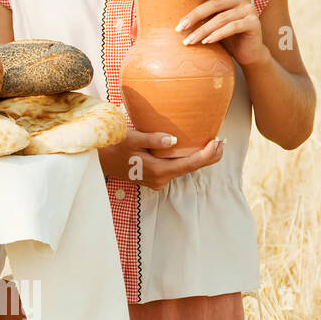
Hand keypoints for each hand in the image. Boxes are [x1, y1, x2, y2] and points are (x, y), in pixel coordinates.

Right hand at [99, 129, 223, 188]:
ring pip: (184, 169)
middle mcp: (160, 179)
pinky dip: (186, 160)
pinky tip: (192, 151)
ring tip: (213, 145)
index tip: (218, 142)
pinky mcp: (154, 178)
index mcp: (158, 170)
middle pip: (191, 168)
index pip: (190, 164)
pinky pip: (175, 169)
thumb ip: (153, 139)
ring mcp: (157, 180)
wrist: (97, 160)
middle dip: (208, 156)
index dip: (207, 155)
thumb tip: (174, 140)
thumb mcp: (132, 139)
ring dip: (199, 158)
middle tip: (223, 142)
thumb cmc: (113, 146)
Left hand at [177, 0, 269, 68]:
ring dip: (202, 30)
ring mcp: (249, 8)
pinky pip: (232, 27)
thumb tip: (173, 8)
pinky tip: (206, 42)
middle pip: (215, 3)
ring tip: (189, 41)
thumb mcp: (213, 19)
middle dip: (195, 16)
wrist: (248, 52)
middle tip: (180, 28)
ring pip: (221, 18)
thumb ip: (203, 10)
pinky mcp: (254, 23)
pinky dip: (218, 35)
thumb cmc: (226, 34)